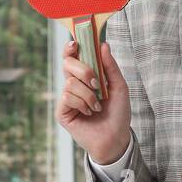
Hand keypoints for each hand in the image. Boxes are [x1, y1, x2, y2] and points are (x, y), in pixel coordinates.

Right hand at [56, 39, 131, 164]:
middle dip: (84, 71)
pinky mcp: (62, 112)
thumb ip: (110, 66)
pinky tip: (89, 113)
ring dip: (88, 94)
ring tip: (97, 106)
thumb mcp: (119, 86)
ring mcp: (67, 98)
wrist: (116, 137)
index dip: (71, 48)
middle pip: (67, 64)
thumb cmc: (118, 113)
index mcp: (86, 77)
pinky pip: (67, 97)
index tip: (76, 44)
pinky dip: (82, 104)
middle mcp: (74, 85)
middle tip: (97, 83)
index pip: (73, 57)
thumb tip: (103, 45)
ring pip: (70, 83)